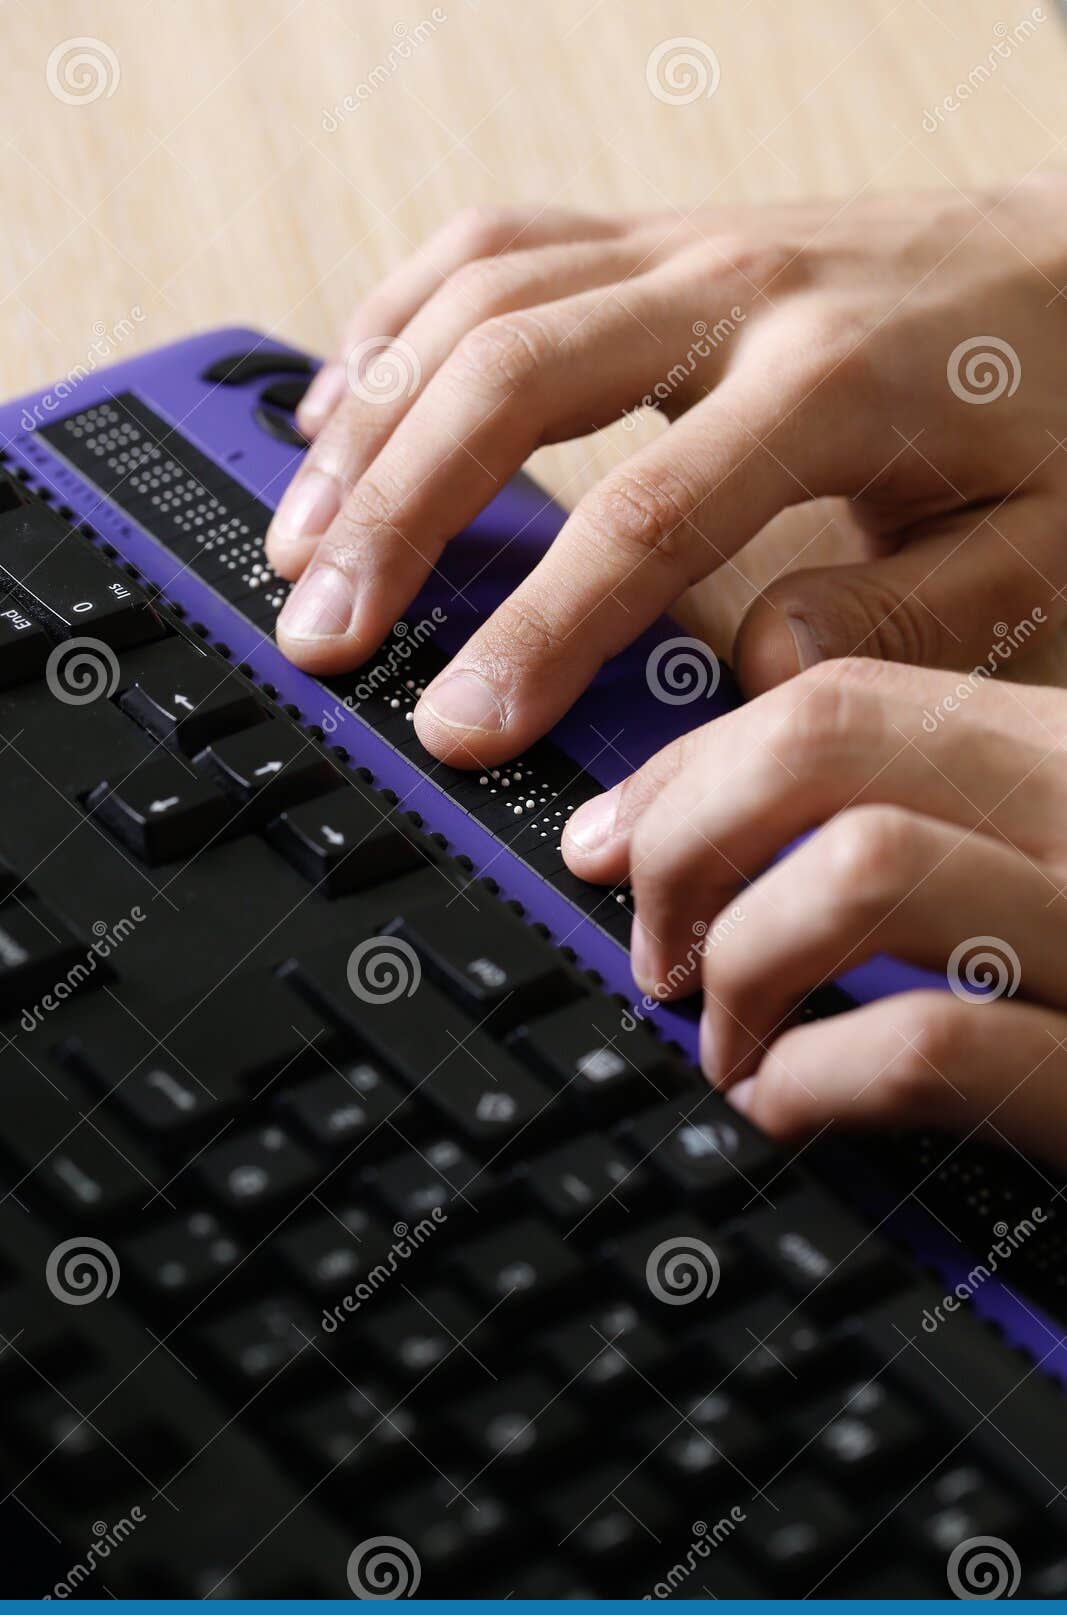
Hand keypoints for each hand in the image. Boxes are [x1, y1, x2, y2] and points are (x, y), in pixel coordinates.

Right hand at [268, 185, 1066, 763]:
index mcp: (834, 386)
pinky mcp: (652, 236)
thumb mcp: (1039, 549)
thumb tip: (756, 668)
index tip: (458, 725)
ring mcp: (683, 248)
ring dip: (364, 426)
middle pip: (507, 386)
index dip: (535, 632)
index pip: (644, 519)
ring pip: (471, 306)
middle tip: (321, 634)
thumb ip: (907, 619)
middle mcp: (736, 292)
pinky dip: (392, 323)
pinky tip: (342, 404)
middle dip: (392, 522)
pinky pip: (487, 247)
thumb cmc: (1052, 416)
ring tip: (296, 541)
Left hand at [561, 655, 1066, 1163]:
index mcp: (1065, 750)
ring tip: (726, 1041)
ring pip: (858, 867)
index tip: (612, 841)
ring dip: (741, 962)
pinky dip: (815, 1076)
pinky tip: (788, 1103)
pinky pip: (934, 1045)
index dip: (688, 767)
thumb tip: (723, 844)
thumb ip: (941, 820)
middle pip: (822, 743)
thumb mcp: (1054, 852)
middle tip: (654, 945)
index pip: (836, 696)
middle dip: (683, 841)